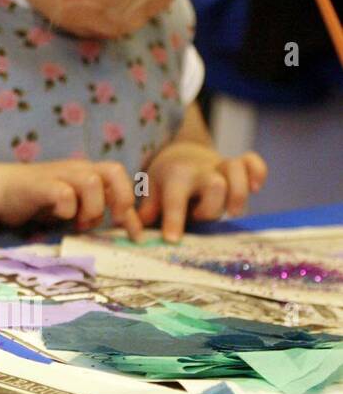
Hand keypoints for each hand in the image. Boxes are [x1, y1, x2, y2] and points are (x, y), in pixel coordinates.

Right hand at [0, 159, 142, 238]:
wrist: (1, 190)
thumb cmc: (39, 199)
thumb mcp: (73, 205)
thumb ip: (94, 208)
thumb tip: (123, 224)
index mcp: (88, 172)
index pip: (121, 181)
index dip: (132, 210)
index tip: (135, 236)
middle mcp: (78, 169)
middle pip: (114, 171)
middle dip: (120, 198)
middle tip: (111, 221)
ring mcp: (59, 174)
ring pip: (91, 182)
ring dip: (92, 207)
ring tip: (79, 222)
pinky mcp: (41, 185)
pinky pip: (63, 193)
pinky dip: (67, 208)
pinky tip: (59, 216)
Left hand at [138, 142, 266, 241]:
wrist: (181, 153)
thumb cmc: (165, 180)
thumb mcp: (151, 191)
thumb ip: (148, 211)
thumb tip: (134, 233)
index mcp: (175, 176)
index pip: (174, 200)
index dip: (174, 220)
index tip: (172, 240)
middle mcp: (200, 170)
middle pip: (215, 186)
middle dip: (211, 208)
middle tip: (200, 219)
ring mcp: (221, 166)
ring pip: (236, 170)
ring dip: (239, 193)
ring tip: (233, 212)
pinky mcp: (238, 165)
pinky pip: (254, 162)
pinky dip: (258, 172)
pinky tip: (255, 188)